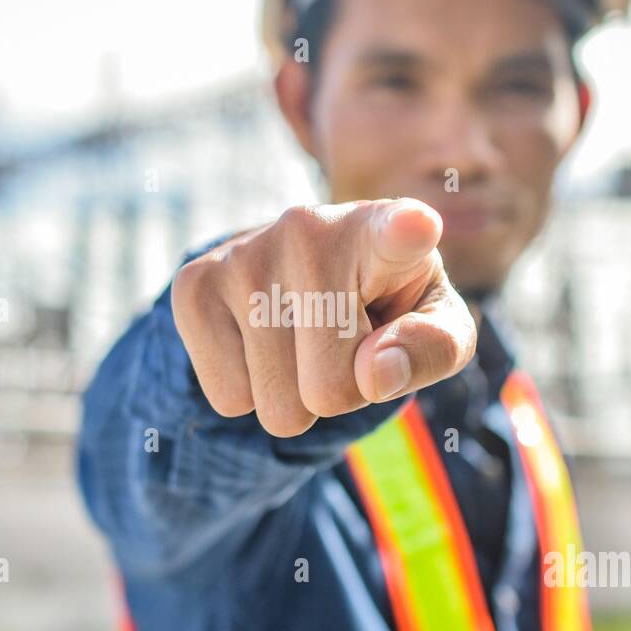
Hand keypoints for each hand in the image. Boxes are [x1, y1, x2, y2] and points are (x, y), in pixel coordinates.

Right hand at [172, 198, 476, 436]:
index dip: (406, 234)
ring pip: (277, 403)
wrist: (301, 278)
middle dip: (340, 392)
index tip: (416, 226)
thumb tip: (374, 375)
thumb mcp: (436, 331)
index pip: (397, 235)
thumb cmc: (386, 308)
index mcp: (385, 233)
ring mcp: (245, 254)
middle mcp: (310, 229)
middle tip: (342, 344)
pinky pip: (229, 399)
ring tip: (302, 339)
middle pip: (329, 388)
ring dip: (294, 395)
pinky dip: (249, 392)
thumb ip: (431, 350)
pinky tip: (261, 341)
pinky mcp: (194, 285)